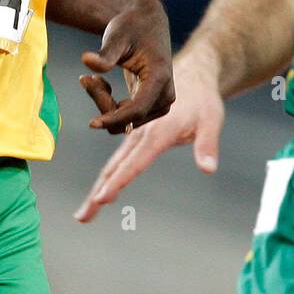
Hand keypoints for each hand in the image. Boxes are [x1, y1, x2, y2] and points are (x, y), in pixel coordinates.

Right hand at [75, 51, 223, 221]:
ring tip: (84, 214)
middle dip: (97, 193)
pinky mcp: (136, 138)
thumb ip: (207, 145)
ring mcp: (135, 136)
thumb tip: (208, 169)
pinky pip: (119, 161)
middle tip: (82, 217)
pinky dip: (107, 179)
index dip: (118, 181)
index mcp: (158, 132)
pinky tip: (101, 193)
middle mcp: (141, 134)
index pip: (135, 162)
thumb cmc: (203, 100)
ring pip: (113, 166)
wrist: (192, 76)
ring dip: (97, 189)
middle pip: (115, 168)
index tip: (102, 199)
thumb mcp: (212, 120)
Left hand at [78, 0, 174, 135]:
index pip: (137, 110)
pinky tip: (102, 83)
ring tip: (94, 78)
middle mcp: (165, 95)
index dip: (114, 118)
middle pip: (129, 118)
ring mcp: (160, 103)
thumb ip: (104, 53)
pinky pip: (126, 118)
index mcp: (160, 77)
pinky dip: (109, 105)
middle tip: (85, 78)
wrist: (146, 22)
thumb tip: (86, 61)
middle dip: (102, 102)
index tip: (91, 123)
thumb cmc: (131, 26)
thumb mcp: (116, 36)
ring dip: (104, 103)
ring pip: (126, 122)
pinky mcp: (152, 105)